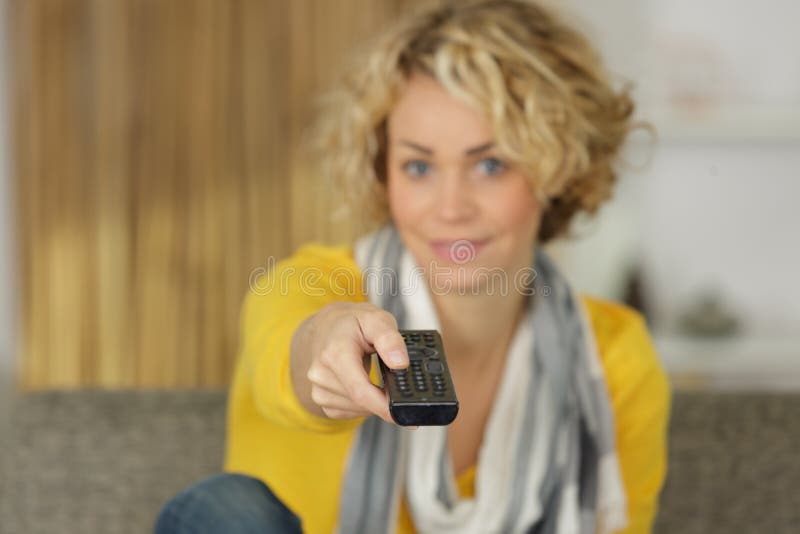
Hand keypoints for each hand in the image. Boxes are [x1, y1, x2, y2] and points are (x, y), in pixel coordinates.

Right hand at [294, 302, 408, 423]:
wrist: (326, 326)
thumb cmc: (352, 323)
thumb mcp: (376, 319)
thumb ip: (390, 339)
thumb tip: (400, 363)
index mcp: (335, 352)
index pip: (360, 391)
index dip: (383, 406)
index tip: (401, 411)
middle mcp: (321, 373)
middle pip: (361, 402)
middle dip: (382, 398)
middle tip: (393, 380)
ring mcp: (318, 388)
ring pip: (356, 409)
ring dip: (372, 400)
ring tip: (373, 376)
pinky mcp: (320, 399)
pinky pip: (348, 411)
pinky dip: (361, 403)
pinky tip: (362, 384)